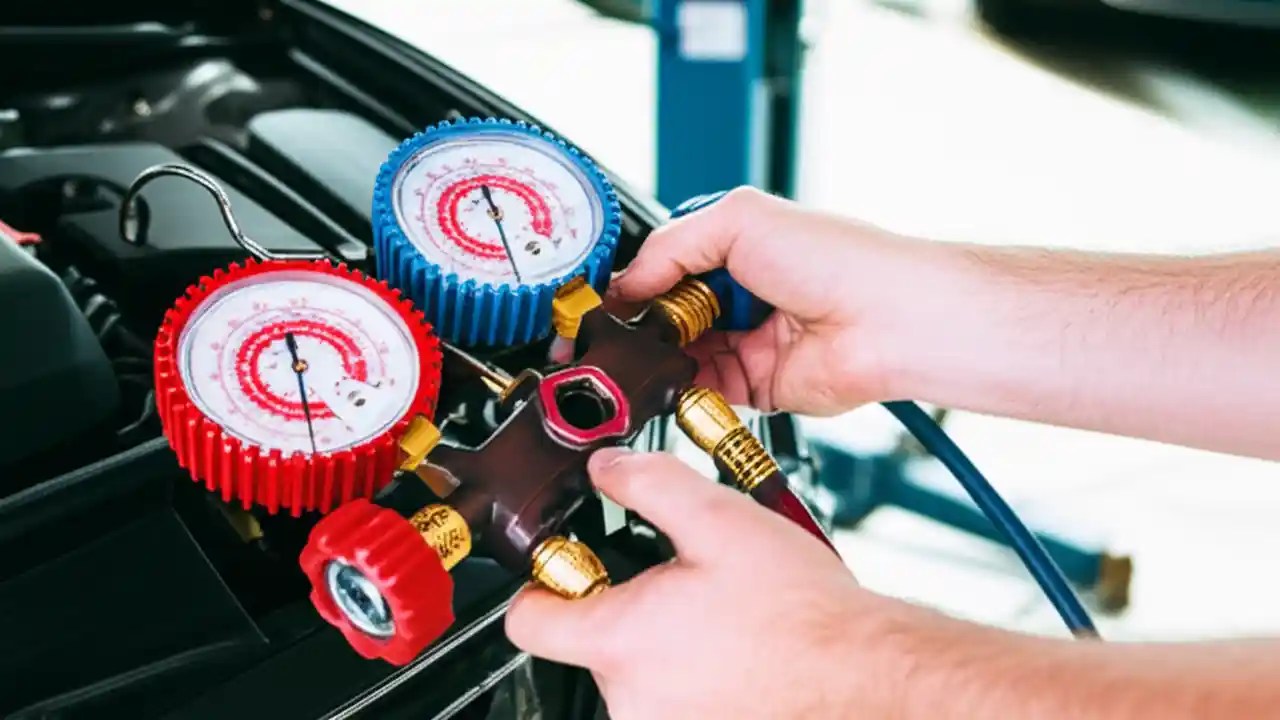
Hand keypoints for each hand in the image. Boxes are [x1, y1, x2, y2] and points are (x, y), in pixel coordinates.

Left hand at [505, 449, 906, 718]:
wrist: (869, 678)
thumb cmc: (805, 615)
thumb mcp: (720, 518)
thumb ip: (649, 482)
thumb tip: (608, 465)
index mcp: (619, 641)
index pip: (526, 618)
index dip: (543, 581)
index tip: (569, 563)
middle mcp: (630, 699)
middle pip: (592, 640)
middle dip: (629, 603)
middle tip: (682, 578)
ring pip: (639, 669)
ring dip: (668, 639)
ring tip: (721, 613)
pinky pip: (675, 696)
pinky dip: (696, 670)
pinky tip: (737, 646)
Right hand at [611, 186, 951, 415]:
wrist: (888, 320)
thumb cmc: (838, 259)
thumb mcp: (738, 220)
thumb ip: (670, 246)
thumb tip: (624, 283)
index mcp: (737, 245)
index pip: (665, 264)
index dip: (633, 281)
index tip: (601, 298)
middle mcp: (742, 294)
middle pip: (667, 313)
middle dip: (640, 322)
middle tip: (609, 331)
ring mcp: (749, 341)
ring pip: (680, 355)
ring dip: (657, 357)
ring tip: (637, 354)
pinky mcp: (758, 385)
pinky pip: (704, 389)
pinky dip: (682, 387)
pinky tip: (668, 377)